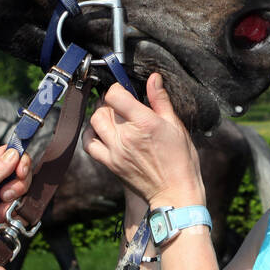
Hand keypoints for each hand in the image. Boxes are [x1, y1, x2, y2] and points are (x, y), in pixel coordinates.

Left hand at [0, 145, 32, 258]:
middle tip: (4, 195)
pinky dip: (13, 215)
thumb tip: (14, 152)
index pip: (10, 153)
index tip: (21, 171)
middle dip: (18, 184)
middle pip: (21, 172)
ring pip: (23, 192)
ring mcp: (2, 198)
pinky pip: (22, 209)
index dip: (20, 159)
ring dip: (12, 203)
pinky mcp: (8, 213)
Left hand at [82, 73, 202, 206]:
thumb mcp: (175, 125)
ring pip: (94, 123)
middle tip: (119, 103)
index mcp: (144, 122)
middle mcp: (126, 136)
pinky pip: (89, 145)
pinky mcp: (110, 164)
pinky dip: (91, 135)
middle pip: (102, 108)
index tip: (125, 89)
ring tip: (112, 116)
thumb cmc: (180, 159)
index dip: (118, 87)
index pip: (115, 95)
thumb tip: (153, 78)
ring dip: (100, 115)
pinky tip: (102, 132)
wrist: (175, 192)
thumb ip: (160, 100)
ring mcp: (116, 151)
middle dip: (109, 101)